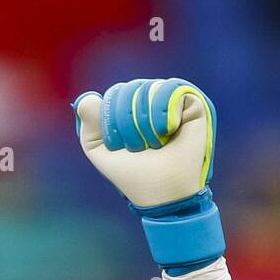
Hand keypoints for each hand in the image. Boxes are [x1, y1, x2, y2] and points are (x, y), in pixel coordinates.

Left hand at [72, 78, 223, 271]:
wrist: (163, 190)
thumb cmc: (133, 173)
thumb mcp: (99, 151)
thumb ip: (89, 124)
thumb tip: (88, 97)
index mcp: (128, 107)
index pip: (114, 94)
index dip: (114, 122)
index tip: (124, 147)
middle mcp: (148, 99)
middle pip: (128, 90)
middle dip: (129, 125)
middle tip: (141, 148)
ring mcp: (169, 99)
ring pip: (148, 89)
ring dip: (147, 123)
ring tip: (158, 143)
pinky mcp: (190, 102)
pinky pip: (170, 88)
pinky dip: (165, 110)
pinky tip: (170, 128)